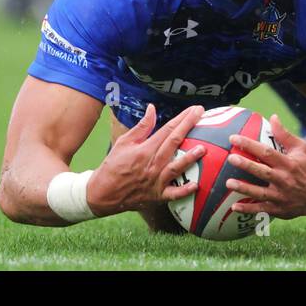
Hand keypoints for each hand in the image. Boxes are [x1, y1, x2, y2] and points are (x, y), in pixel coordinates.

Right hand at [86, 104, 205, 216]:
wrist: (102, 193)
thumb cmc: (113, 166)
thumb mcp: (124, 142)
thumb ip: (141, 126)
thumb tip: (152, 108)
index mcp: (144, 150)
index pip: (167, 130)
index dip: (182, 118)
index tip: (195, 109)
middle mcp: (151, 164)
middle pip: (174, 143)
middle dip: (189, 127)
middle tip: (202, 115)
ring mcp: (155, 181)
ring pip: (175, 168)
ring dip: (189, 158)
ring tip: (203, 149)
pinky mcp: (157, 196)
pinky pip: (172, 194)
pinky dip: (183, 190)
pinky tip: (195, 185)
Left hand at [227, 115, 305, 219]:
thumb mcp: (301, 149)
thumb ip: (285, 135)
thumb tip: (273, 117)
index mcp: (289, 163)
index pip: (267, 152)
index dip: (250, 145)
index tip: (234, 138)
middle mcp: (284, 180)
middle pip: (262, 171)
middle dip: (246, 165)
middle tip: (230, 158)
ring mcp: (281, 196)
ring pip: (260, 192)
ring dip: (244, 188)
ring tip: (228, 183)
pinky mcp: (279, 209)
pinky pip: (261, 209)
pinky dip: (248, 209)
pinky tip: (234, 207)